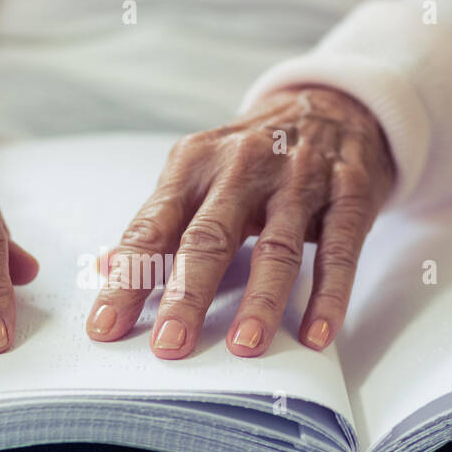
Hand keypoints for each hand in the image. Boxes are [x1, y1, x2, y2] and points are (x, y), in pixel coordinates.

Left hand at [85, 85, 393, 357]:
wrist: (331, 104)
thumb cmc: (252, 154)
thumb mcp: (198, 170)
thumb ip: (158, 220)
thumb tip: (104, 267)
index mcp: (194, 164)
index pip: (152, 228)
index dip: (128, 278)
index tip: (106, 326)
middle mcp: (243, 168)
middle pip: (210, 239)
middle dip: (187, 295)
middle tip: (170, 344)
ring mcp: (299, 181)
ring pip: (276, 249)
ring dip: (260, 301)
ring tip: (244, 347)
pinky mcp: (347, 196)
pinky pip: (337, 252)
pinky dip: (328, 296)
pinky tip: (315, 334)